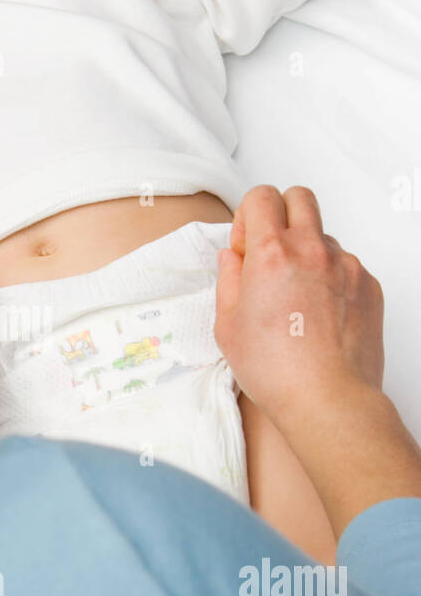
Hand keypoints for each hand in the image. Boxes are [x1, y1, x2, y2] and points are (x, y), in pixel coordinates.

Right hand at [214, 186, 384, 423]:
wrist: (328, 399)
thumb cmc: (275, 370)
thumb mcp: (227, 326)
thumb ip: (228, 280)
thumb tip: (234, 259)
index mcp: (271, 253)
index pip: (262, 197)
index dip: (248, 218)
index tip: (246, 248)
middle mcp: (312, 249)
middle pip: (299, 198)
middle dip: (281, 215)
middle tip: (271, 253)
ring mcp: (346, 265)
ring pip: (323, 235)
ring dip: (307, 252)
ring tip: (298, 297)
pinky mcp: (368, 284)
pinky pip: (346, 265)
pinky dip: (331, 278)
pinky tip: (320, 314)